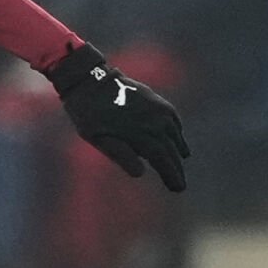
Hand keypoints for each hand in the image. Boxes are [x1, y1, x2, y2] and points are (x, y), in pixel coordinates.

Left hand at [48, 43, 189, 190]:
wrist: (88, 78)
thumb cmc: (88, 112)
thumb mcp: (96, 138)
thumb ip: (120, 155)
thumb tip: (141, 173)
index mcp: (139, 134)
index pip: (163, 160)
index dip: (172, 175)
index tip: (178, 188)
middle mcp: (154, 122)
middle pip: (171, 150)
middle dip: (176, 169)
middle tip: (179, 185)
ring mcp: (157, 109)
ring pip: (175, 136)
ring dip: (178, 151)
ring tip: (178, 165)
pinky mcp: (157, 100)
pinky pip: (173, 120)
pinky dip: (176, 132)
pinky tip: (175, 140)